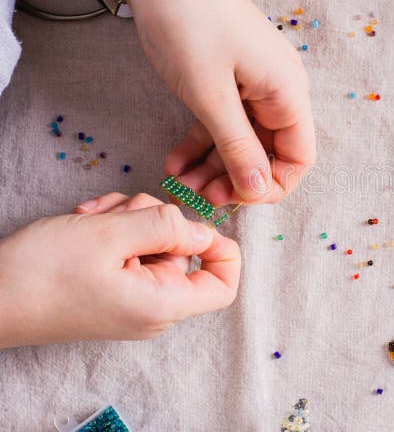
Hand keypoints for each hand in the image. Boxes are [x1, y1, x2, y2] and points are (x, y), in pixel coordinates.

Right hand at [0, 192, 239, 348]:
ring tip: (92, 219)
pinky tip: (85, 223)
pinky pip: (129, 249)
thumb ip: (166, 226)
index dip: (223, 250)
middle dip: (154, 219)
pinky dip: (112, 229)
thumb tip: (203, 229)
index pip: (224, 286)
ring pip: (153, 241)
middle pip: (183, 251)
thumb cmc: (41, 273)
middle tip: (120, 213)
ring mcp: (131, 298)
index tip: (198, 221)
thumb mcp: (111, 235)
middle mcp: (153, 308)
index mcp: (162, 305)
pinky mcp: (112, 287)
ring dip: (127, 219)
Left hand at [124, 0, 315, 205]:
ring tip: (179, 183)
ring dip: (213, 166)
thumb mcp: (211, 94)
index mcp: (287, 93)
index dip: (271, 186)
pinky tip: (175, 161)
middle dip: (234, 179)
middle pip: (268, 152)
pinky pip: (223, 122)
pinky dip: (201, 142)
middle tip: (198, 196)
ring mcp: (254, 85)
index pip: (299, 157)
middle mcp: (278, 91)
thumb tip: (259, 189)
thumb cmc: (189, 22)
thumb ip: (237, 146)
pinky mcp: (230, 79)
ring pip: (242, 141)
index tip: (234, 198)